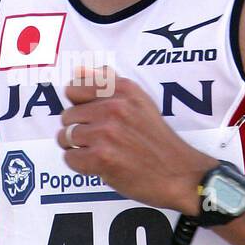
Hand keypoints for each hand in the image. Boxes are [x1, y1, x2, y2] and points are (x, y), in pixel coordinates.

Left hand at [56, 65, 213, 210]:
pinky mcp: (101, 157)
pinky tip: (99, 165)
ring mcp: (106, 132)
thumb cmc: (157, 140)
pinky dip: (81, 165)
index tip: (89, 116)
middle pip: (67, 115)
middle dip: (77, 129)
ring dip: (77, 148)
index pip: (74, 88)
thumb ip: (109, 85)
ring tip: (98, 152)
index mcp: (123, 89)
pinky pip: (70, 158)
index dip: (77, 106)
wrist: (179, 174)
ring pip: (65, 137)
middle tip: (98, 140)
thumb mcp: (140, 102)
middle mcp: (114, 107)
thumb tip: (79, 71)